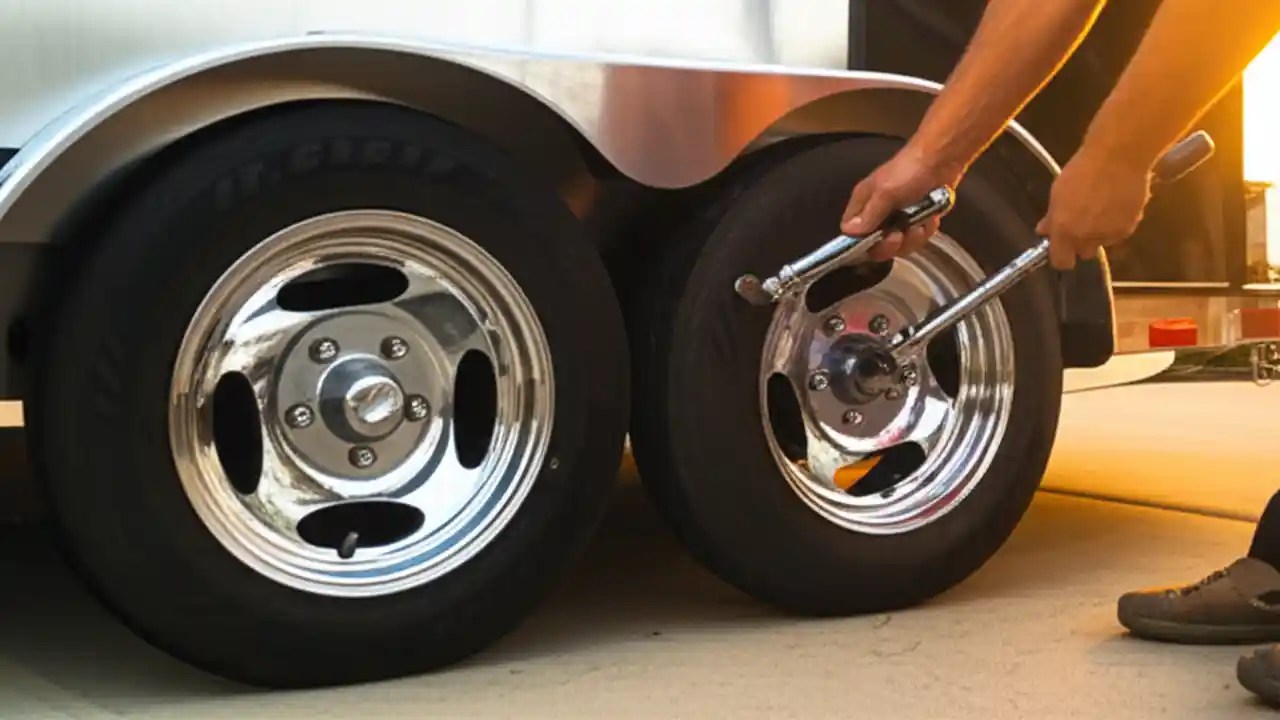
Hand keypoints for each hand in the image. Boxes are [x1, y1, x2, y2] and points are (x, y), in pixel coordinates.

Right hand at [841, 145, 962, 260]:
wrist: (942, 160)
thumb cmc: (910, 170)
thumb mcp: (887, 191)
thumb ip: (870, 213)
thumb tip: (850, 232)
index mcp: (863, 204)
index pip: (850, 233)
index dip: (860, 243)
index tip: (876, 241)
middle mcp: (876, 214)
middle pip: (875, 246)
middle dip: (891, 245)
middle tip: (900, 234)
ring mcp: (897, 220)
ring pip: (898, 246)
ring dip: (912, 239)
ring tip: (921, 223)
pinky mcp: (916, 222)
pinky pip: (916, 239)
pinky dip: (925, 232)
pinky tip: (931, 219)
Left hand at [1037, 149, 1152, 269]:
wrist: (1118, 157)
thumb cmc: (1082, 170)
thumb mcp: (1058, 192)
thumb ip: (1052, 218)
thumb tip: (1043, 231)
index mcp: (1065, 230)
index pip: (1061, 262)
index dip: (1061, 256)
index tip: (1061, 247)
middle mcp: (1087, 237)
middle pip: (1084, 253)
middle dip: (1081, 243)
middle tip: (1081, 223)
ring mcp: (1110, 234)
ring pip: (1102, 242)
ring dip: (1100, 232)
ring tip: (1101, 207)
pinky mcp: (1130, 226)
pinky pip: (1119, 233)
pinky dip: (1116, 224)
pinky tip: (1115, 205)